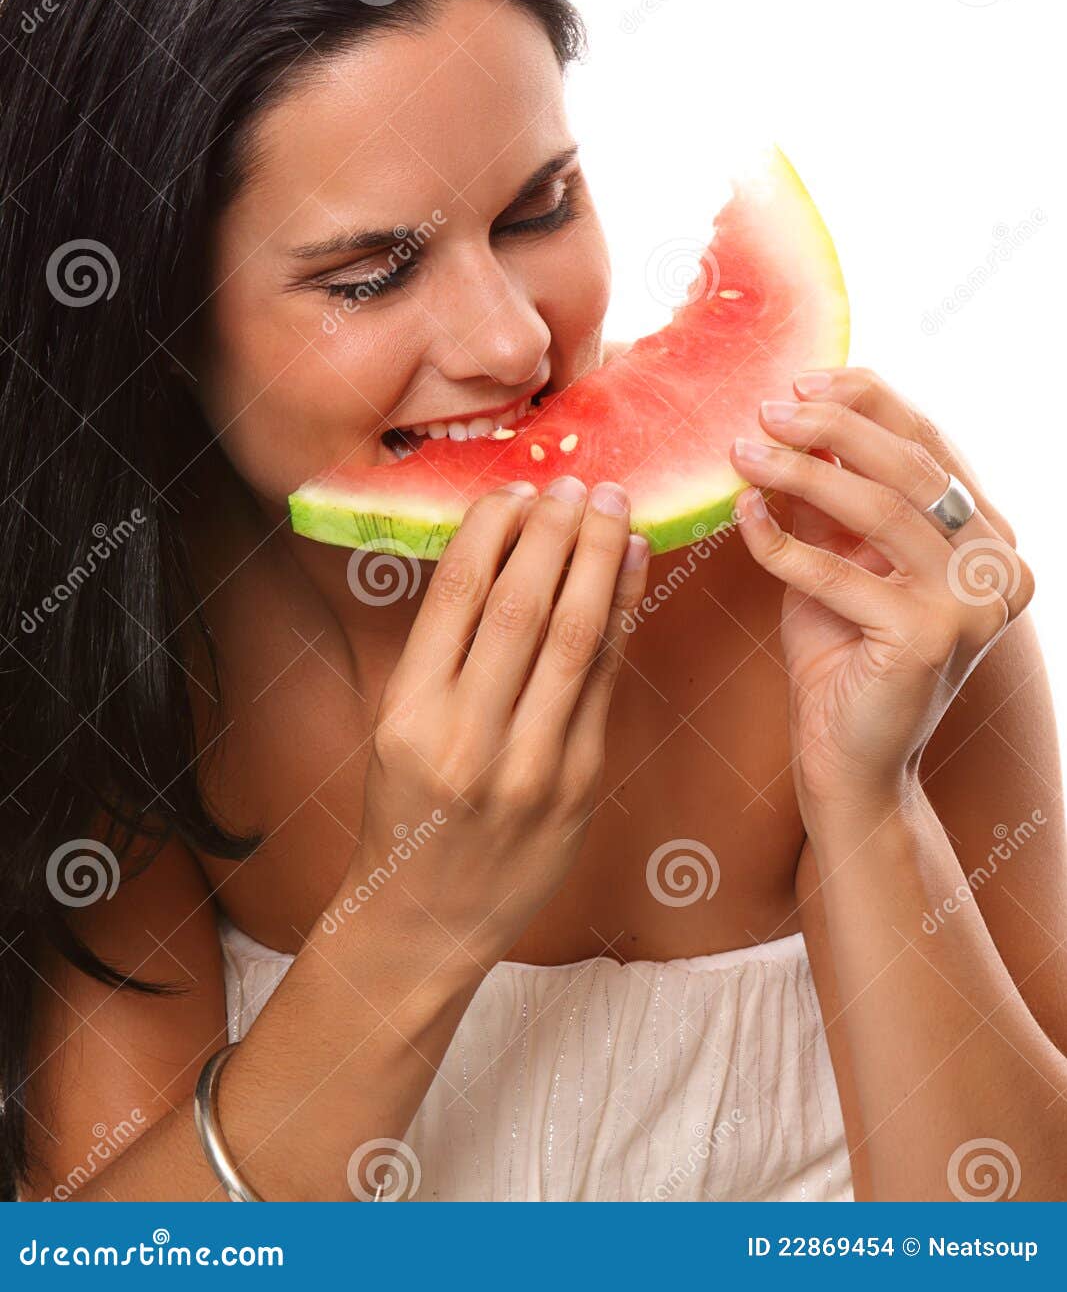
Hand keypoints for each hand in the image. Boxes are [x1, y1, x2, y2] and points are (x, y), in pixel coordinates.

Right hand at [353, 478, 648, 976]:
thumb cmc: (405, 810)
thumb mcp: (394, 726)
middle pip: (524, 606)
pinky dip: (624, 615)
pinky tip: (632, 568)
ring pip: (577, 637)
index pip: (459, 595)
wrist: (427, 919)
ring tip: (611, 505)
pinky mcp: (579, 785)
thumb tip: (498, 546)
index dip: (494, 530)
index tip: (516, 490)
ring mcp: (531, 767)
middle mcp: (470, 739)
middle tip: (576, 481)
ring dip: (600, 559)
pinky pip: (607, 682)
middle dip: (556, 531)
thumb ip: (440, 649)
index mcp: (410, 716)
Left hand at [729, 366, 1033, 826]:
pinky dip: (783, 541)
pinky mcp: (930, 638)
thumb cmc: (840, 654)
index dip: (868, 403)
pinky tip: (742, 514)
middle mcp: (999, 568)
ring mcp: (973, 605)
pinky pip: (841, 572)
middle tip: (765, 408)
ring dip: (800, 472)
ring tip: (742, 451)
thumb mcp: (839, 556)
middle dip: (832, 426)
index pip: (931, 448)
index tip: (801, 378)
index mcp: (989, 539)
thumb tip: (792, 412)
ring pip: (879, 510)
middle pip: (911, 469)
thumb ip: (833, 497)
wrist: (848, 761)